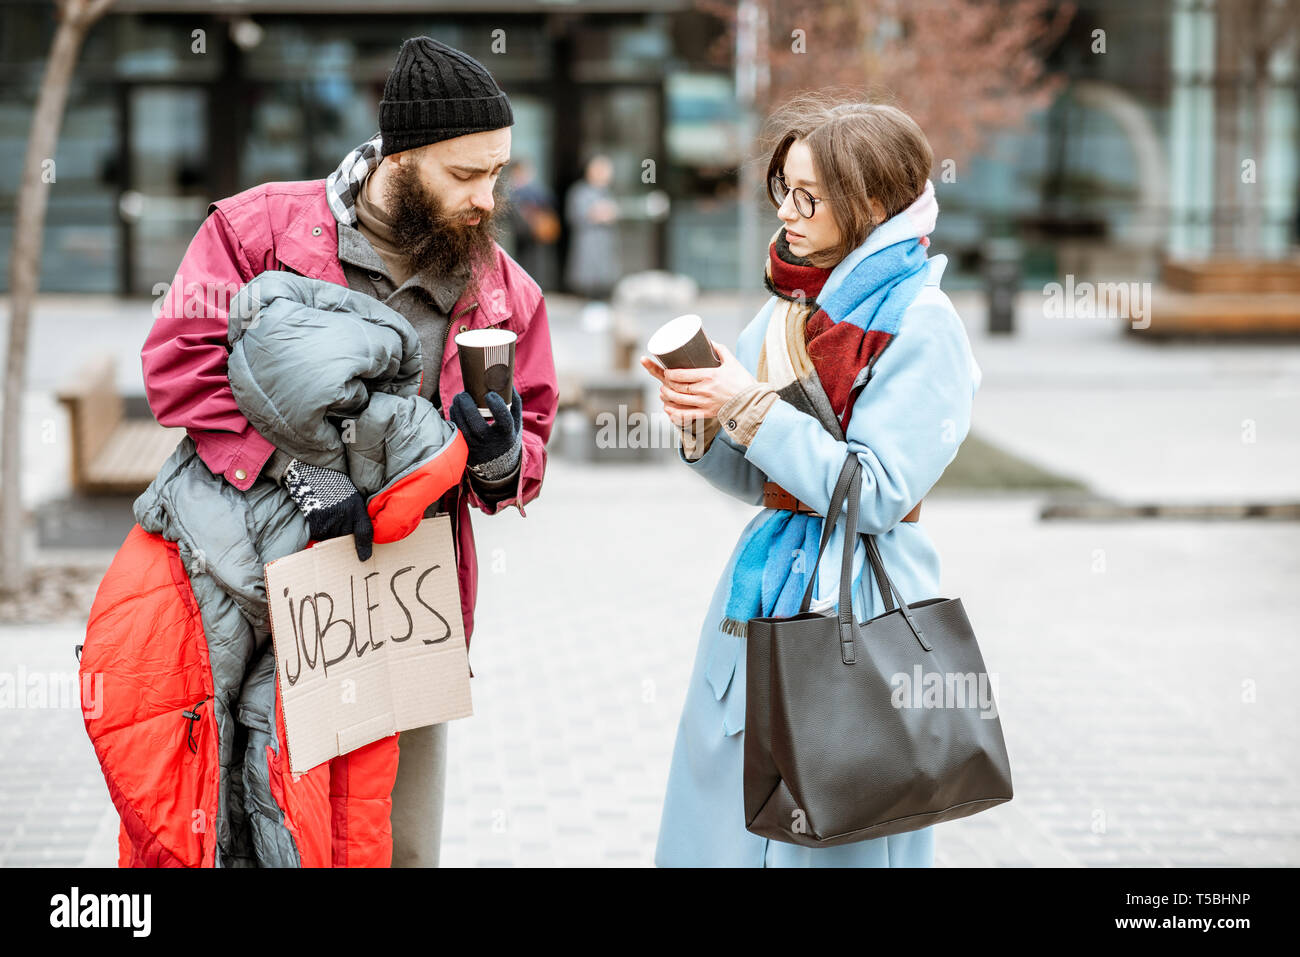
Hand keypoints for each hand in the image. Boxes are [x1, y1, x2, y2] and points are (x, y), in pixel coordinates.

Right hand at [283, 460, 374, 561]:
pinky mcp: (316, 523)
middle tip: (340, 528)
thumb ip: (358, 512)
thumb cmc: (336, 484)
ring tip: (329, 518)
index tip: (364, 558)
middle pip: (347, 538)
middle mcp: (345, 516)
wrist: (313, 475)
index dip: (365, 546)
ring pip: (333, 538)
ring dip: (332, 534)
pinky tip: (320, 517)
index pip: (365, 532)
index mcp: (356, 507)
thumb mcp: (353, 495)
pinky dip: (320, 531)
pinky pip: (320, 535)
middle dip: (346, 539)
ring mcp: (330, 521)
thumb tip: (362, 532)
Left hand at [450, 388, 522, 472]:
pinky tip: (455, 407)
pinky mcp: (465, 448)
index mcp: (506, 434)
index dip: (497, 406)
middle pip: (476, 424)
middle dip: (467, 406)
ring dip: (457, 409)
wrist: (497, 464)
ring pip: (462, 427)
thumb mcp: (516, 422)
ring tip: (459, 398)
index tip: (490, 394)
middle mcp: (491, 441)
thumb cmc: (506, 435)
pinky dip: (454, 417)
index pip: (504, 420)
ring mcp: (476, 446)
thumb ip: (514, 402)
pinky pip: (456, 431)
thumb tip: (507, 380)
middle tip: (463, 394)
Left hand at [639, 341, 755, 426]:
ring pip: (679, 400)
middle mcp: (705, 390)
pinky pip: (686, 415)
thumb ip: (721, 350)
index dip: (671, 373)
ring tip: (664, 390)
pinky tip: (668, 408)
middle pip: (678, 387)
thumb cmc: (743, 382)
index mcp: (709, 376)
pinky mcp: (706, 414)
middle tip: (665, 379)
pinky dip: (674, 412)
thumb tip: (710, 341)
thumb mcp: (732, 362)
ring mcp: (705, 403)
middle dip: (667, 383)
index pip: (682, 375)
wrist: (752, 402)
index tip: (667, 370)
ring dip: (668, 395)